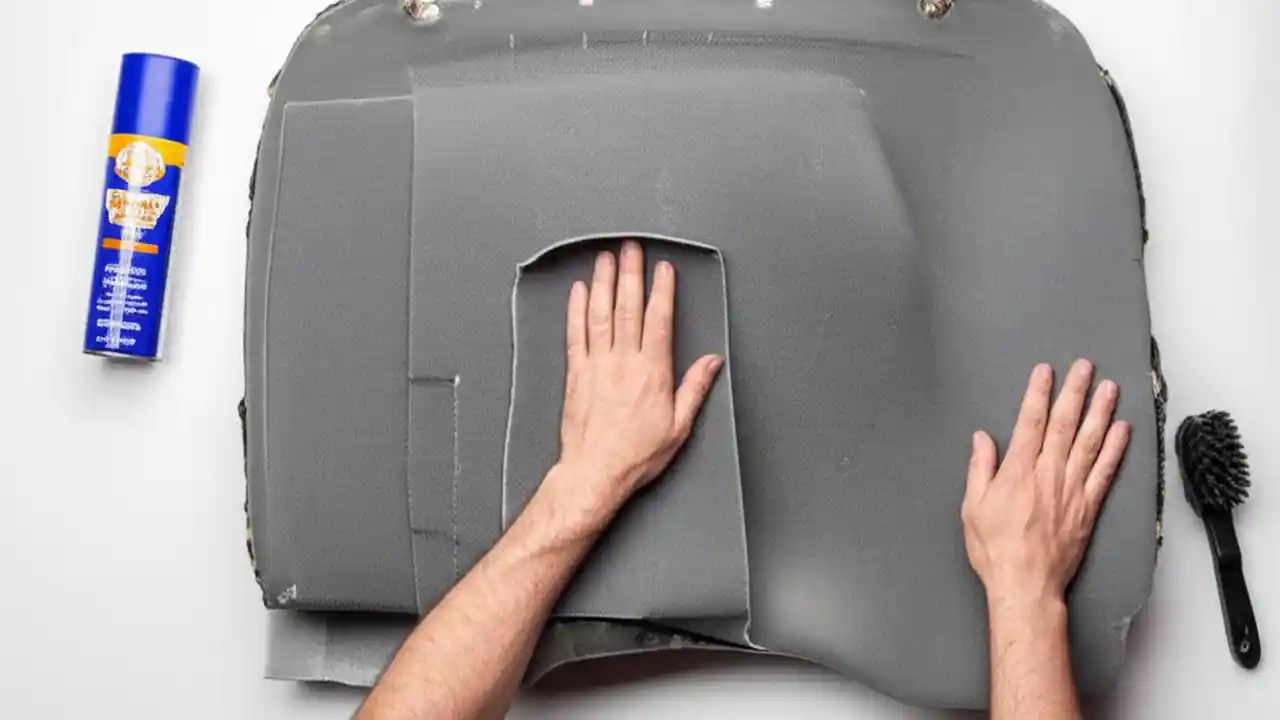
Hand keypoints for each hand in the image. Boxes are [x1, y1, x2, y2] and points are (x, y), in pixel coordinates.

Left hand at [555, 240, 723, 510]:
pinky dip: (576, 309)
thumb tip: (711, 362)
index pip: (659, 319)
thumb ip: (695, 388)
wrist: (594, 472)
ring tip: (606, 259)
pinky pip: (575, 333)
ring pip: (601, 313)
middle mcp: (623, 362)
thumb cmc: (635, 455)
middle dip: (631, 273)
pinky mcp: (575, 373)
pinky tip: (580, 291)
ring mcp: (596, 365)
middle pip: (628, 307)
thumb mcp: (679, 426)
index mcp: (652, 372)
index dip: (662, 290)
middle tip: (631, 249)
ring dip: (604, 282)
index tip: (663, 270)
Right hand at [962, 360, 1131, 608]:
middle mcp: (1048, 475)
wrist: (1026, 585)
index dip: (1038, 394)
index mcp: (1018, 472)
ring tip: (1109, 387)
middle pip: (1064, 425)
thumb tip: (982, 439)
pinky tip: (1122, 430)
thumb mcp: (972, 508)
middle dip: (1074, 392)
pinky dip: (1115, 449)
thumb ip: (980, 469)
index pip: (1030, 423)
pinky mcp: (1088, 508)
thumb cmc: (995, 550)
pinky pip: (1105, 472)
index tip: (1045, 372)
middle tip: (1084, 367)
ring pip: (1089, 442)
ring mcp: (1072, 490)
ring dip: (1099, 412)